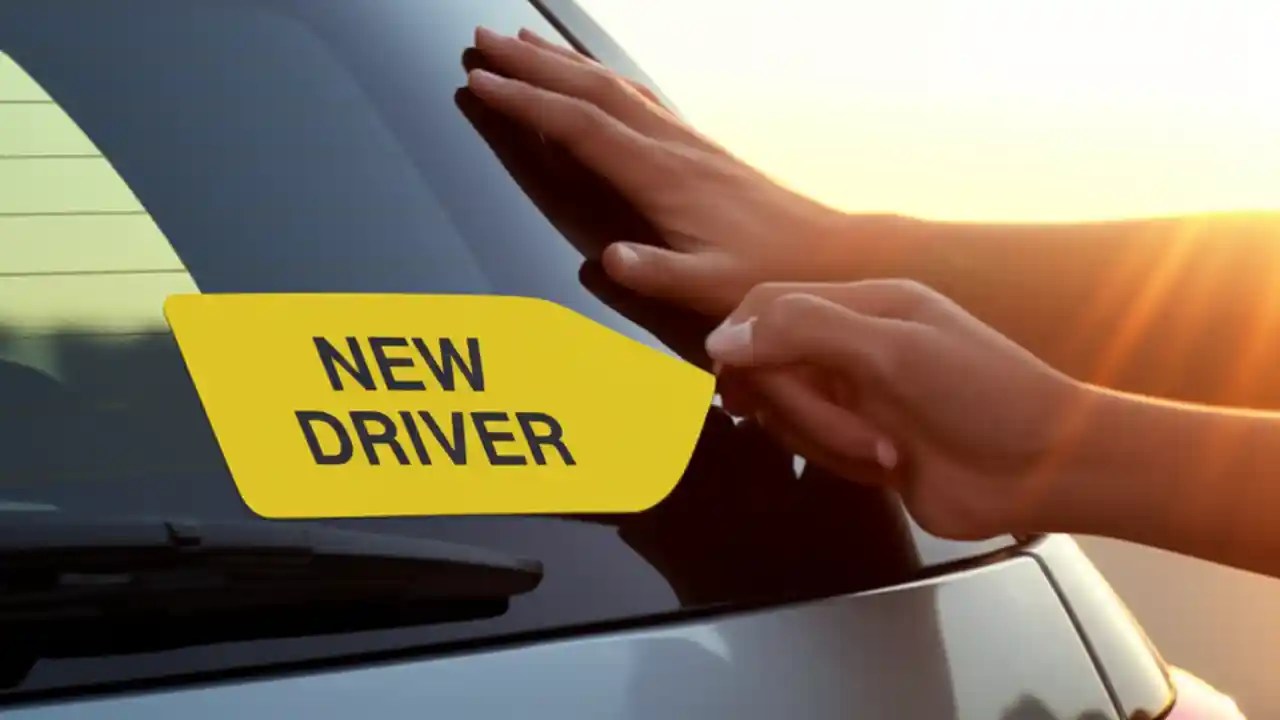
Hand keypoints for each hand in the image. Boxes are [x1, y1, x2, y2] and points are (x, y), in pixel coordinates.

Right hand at [467, 27, 861, 315]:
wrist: (829, 250)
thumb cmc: (770, 272)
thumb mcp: (713, 287)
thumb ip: (658, 272)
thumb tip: (608, 259)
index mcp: (661, 176)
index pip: (580, 125)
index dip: (526, 100)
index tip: (480, 79)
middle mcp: (670, 146)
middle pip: (589, 89)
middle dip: (531, 63)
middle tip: (483, 40)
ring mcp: (685, 140)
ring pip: (613, 85)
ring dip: (563, 61)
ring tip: (523, 42)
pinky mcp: (699, 146)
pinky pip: (639, 97)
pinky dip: (604, 78)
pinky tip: (593, 75)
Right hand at [705, 279, 1085, 539]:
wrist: (1047, 470)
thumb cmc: (986, 396)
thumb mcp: (893, 350)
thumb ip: (805, 331)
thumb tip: (721, 338)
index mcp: (866, 304)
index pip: (770, 304)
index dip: (741, 339)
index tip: (734, 379)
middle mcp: (854, 346)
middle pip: (772, 366)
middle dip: (803, 407)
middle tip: (854, 428)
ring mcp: (857, 397)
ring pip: (788, 413)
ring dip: (826, 439)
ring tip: (885, 451)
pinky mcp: (862, 445)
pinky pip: (812, 449)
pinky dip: (839, 462)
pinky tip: (887, 467)